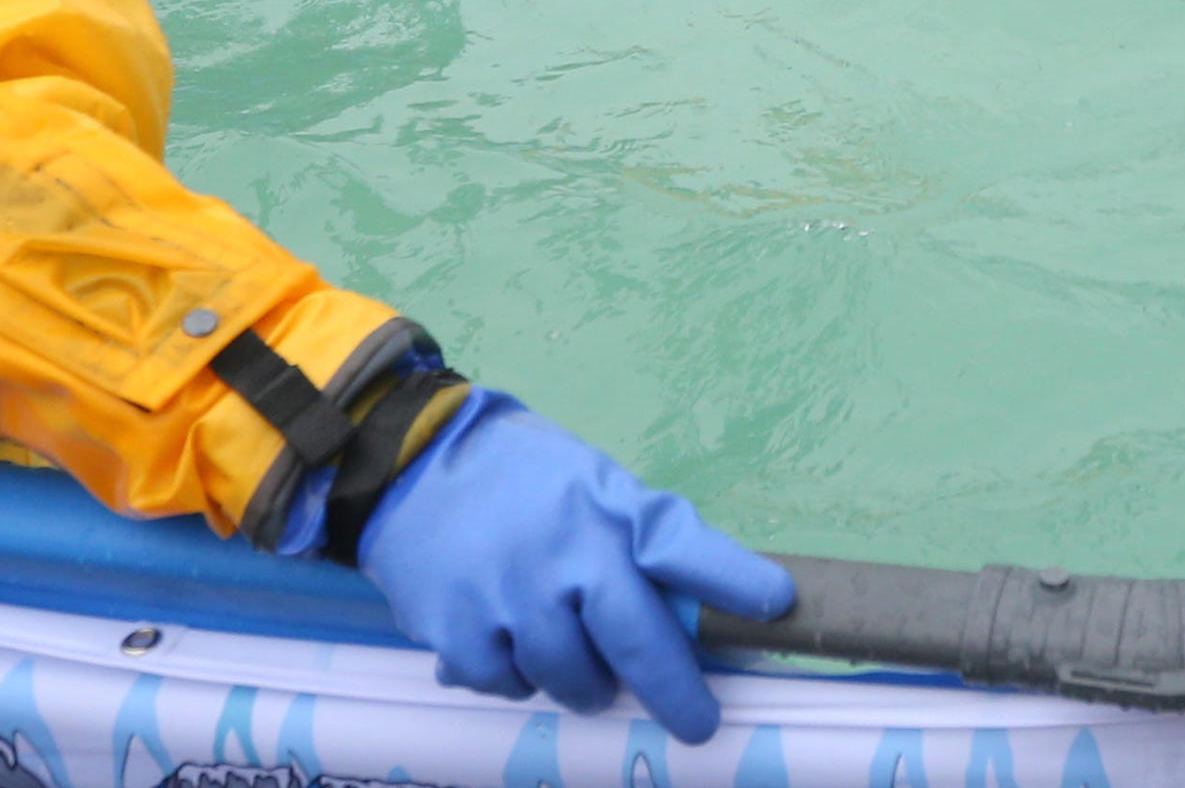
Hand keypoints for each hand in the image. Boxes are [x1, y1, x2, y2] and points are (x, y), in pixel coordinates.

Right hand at [358, 397, 791, 740]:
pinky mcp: (460, 633)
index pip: (682, 546)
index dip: (734, 580)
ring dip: (584, 682)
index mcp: (604, 507)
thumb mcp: (587, 480)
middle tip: (697, 721)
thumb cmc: (518, 476)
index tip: (776, 605)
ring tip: (574, 658)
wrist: (408, 463)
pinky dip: (515, 677)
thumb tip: (694, 601)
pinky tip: (508, 641)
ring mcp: (509, 597)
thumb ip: (636, 534)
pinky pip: (508, 686)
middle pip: (637, 642)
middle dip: (675, 691)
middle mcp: (563, 553)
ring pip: (573, 680)